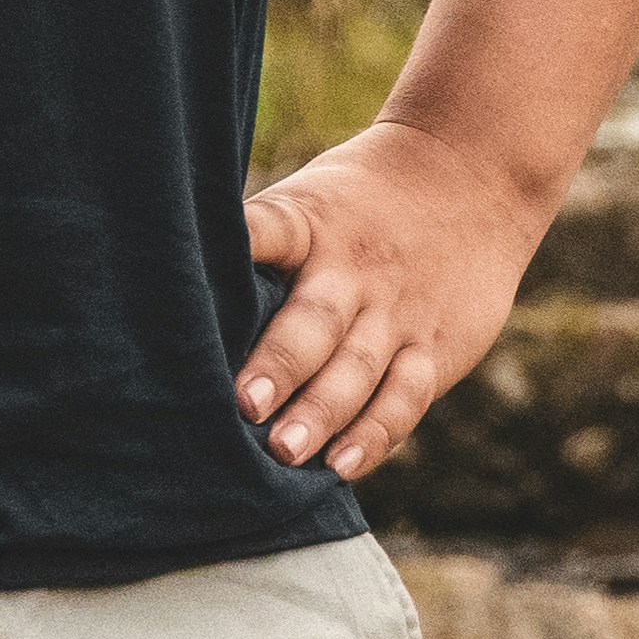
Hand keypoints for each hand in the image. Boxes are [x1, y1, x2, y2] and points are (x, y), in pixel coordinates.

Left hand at [232, 116, 547, 489]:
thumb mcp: (310, 200)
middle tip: (245, 406)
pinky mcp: (434, 347)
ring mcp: (397, 313)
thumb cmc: (361, 200)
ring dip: (323, 413)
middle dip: (280, 365)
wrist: (474, 174)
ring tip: (286, 451)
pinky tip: (343, 464)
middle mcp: (353, 271)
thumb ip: (257, 247)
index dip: (239, 253)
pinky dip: (375, 434)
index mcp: (312, 224)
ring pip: (359, 368)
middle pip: (315, 320)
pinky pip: (406, 396)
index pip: (270, 231)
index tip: (196, 285)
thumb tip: (164, 288)